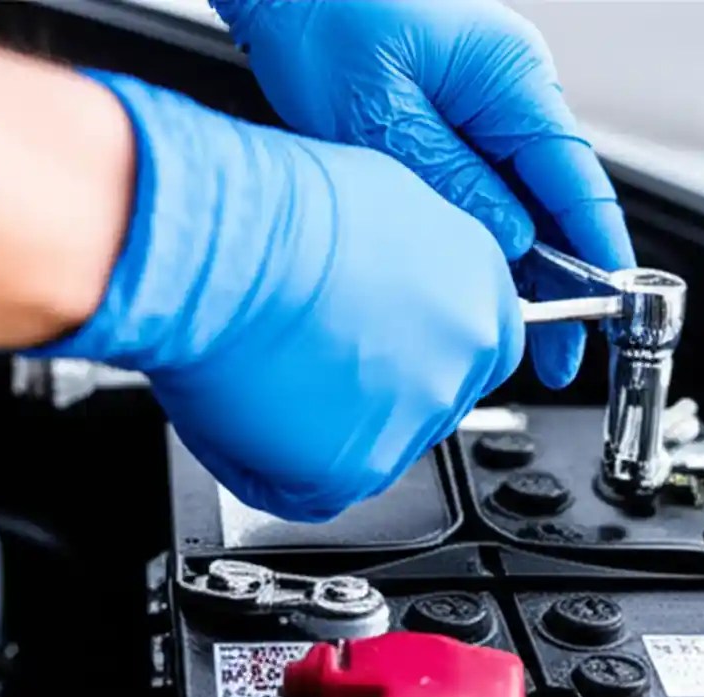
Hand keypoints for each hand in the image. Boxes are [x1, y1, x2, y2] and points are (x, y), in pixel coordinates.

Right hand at [29, 70, 523, 521]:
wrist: (223, 247)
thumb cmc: (278, 209)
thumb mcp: (383, 202)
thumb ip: (418, 259)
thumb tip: (402, 281)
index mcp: (481, 292)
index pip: (480, 348)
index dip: (422, 348)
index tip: (386, 345)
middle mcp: (461, 360)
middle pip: (430, 400)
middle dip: (378, 389)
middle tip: (316, 356)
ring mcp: (412, 420)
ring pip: (374, 446)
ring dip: (328, 427)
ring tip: (273, 370)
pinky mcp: (355, 469)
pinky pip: (315, 487)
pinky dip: (275, 465)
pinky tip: (248, 409)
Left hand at [212, 0, 636, 387]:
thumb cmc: (323, 20)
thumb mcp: (384, 116)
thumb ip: (455, 182)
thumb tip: (512, 243)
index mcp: (513, 78)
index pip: (576, 180)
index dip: (599, 252)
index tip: (615, 308)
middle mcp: (512, 87)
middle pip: (557, 198)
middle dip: (564, 279)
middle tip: (562, 351)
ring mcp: (487, 99)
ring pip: (524, 198)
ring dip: (525, 264)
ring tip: (520, 331)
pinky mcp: (456, 114)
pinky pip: (489, 184)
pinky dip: (490, 234)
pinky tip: (483, 280)